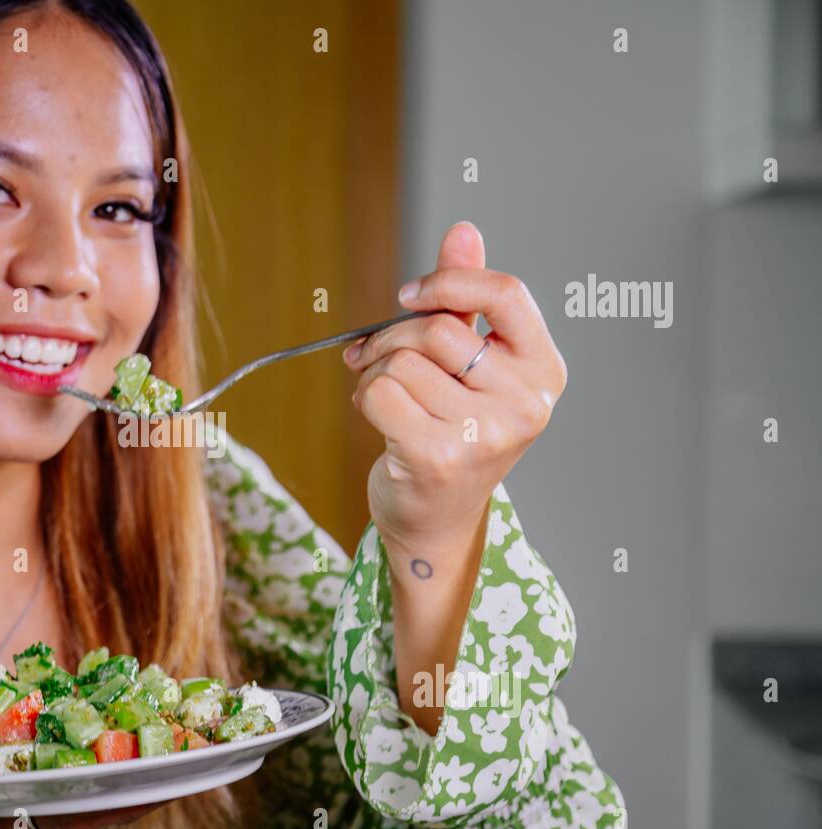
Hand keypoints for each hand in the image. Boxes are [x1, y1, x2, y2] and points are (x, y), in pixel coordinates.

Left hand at [346, 221, 566, 551]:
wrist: (435, 518)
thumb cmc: (451, 433)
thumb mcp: (469, 366)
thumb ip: (467, 300)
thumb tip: (463, 231)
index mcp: (543, 370)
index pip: (507, 293)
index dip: (450, 281)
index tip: (411, 295)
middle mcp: (526, 403)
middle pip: (438, 329)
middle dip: (392, 336)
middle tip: (374, 354)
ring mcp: (486, 433)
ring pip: (403, 362)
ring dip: (376, 373)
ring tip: (386, 398)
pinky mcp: (440, 456)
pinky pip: (381, 393)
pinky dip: (365, 398)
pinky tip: (379, 419)